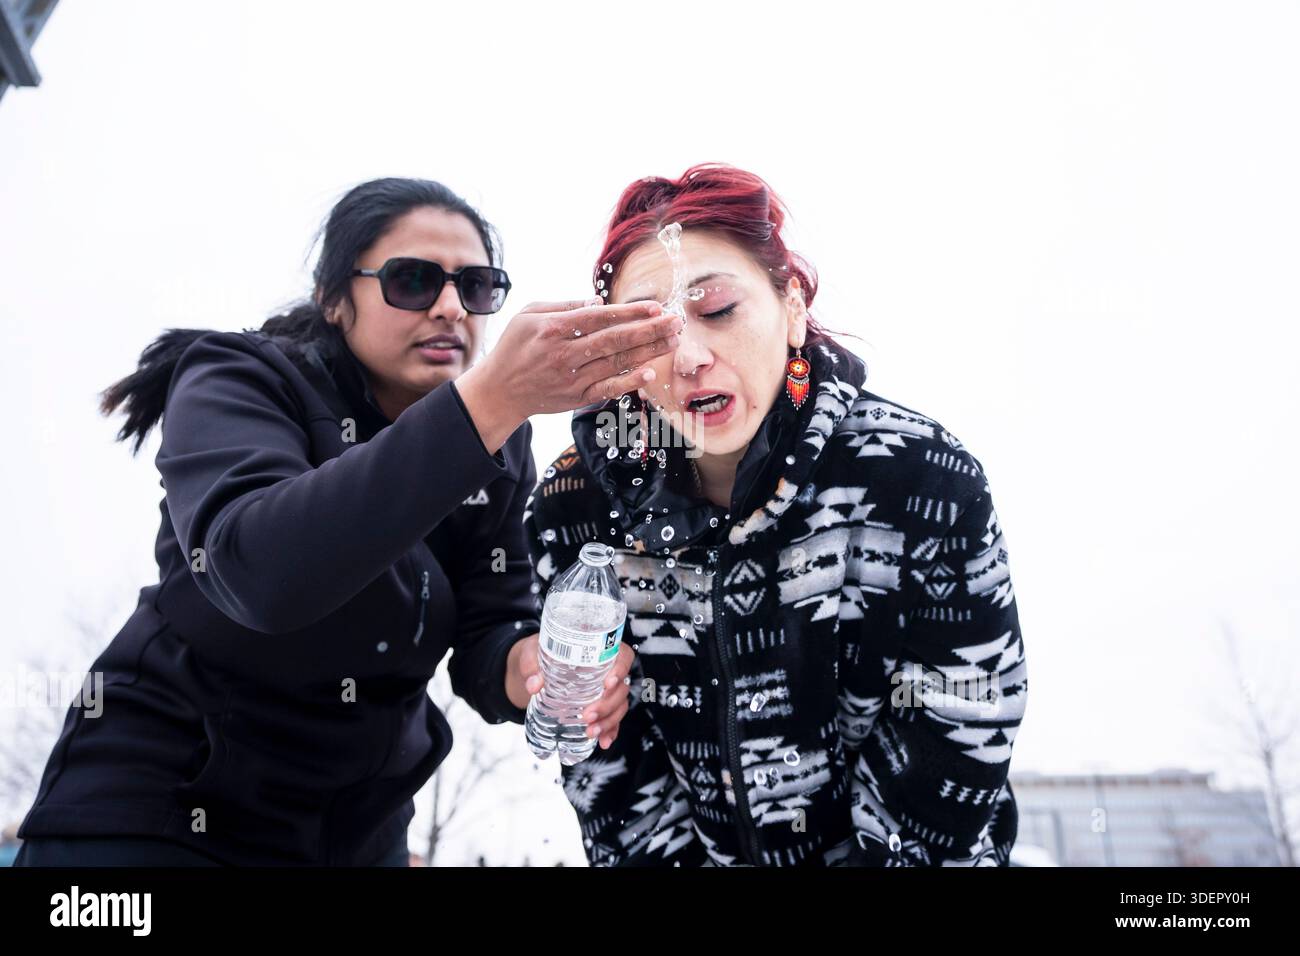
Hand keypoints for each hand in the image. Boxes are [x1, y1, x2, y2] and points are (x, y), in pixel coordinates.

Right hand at [456, 298, 684, 451]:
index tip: (656, 306)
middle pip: (615, 340)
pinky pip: (607, 390)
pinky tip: (649, 374)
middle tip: (676, 322)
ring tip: (673, 341)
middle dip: (649, 330)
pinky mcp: (576, 398)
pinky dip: (628, 383)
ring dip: (648, 352)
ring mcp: (572, 378)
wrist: (498, 391)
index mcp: (554, 329)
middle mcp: (566, 354)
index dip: (630, 312)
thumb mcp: (528, 315)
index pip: (601, 318)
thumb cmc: (514, 347)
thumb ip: (563, 306)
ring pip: (616, 363)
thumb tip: (598, 302)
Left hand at [506, 635, 636, 749]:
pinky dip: (610, 731)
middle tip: (588, 715)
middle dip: (607, 705)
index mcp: (599, 651)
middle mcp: (607, 671)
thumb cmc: (541, 653)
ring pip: (619, 706)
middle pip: (621, 688)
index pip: (623, 656)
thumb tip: (534, 684)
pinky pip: (613, 720)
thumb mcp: (532, 653)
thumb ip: (531, 665)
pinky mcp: (600, 706)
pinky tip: (603, 742)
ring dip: (609, 721)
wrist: (535, 666)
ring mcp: (606, 691)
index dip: (621, 670)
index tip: (608, 683)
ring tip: (591, 732)